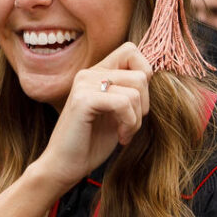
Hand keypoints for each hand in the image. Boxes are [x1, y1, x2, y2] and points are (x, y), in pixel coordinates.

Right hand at [27, 42, 153, 194]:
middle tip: (131, 124)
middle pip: (141, 74)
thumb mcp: (117, 112)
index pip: (131, 50)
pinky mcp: (83, 99)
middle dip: (144, 104)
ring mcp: (84, 84)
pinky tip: (120, 137)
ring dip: (136, 118)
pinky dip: (129, 123)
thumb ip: (130, 91)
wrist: (65, 166)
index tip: (136, 103)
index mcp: (96, 73)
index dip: (144, 73)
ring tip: (124, 133)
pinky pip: (124, 103)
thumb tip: (151, 76)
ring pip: (135, 90)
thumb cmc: (91, 142)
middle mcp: (89, 73)